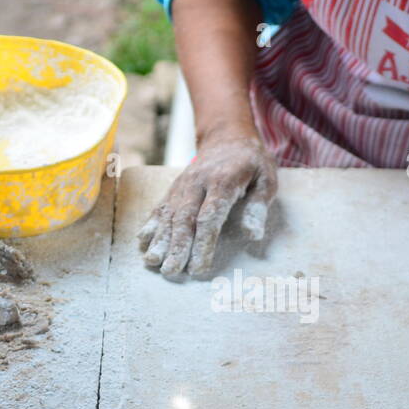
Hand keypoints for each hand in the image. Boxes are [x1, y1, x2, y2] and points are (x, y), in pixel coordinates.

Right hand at [137, 131, 276, 278]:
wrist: (227, 135)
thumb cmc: (251, 163)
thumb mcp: (266, 179)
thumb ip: (259, 206)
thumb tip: (252, 235)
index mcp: (222, 181)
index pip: (209, 217)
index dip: (203, 244)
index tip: (199, 268)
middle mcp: (197, 183)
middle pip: (184, 218)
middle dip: (176, 247)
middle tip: (171, 272)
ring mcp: (182, 185)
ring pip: (169, 214)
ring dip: (159, 240)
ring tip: (152, 262)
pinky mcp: (174, 188)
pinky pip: (160, 206)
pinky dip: (150, 225)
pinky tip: (142, 242)